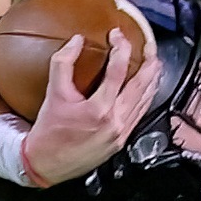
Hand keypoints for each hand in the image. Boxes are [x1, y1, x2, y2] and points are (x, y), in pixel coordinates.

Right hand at [23, 29, 164, 184]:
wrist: (46, 164)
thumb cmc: (49, 132)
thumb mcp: (53, 94)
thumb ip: (63, 63)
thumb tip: (76, 41)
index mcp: (99, 110)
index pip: (118, 71)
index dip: (121, 48)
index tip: (117, 35)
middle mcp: (116, 122)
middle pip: (142, 86)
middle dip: (149, 62)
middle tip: (150, 45)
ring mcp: (122, 133)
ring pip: (145, 100)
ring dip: (152, 79)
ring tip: (154, 62)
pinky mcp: (122, 140)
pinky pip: (140, 113)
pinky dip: (146, 97)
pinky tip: (147, 88)